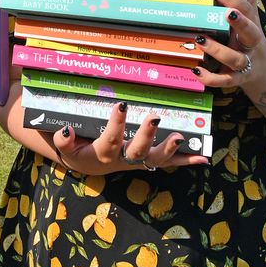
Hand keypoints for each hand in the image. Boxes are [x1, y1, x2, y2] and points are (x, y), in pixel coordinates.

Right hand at [48, 101, 208, 174]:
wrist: (83, 161)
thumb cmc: (74, 148)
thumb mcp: (63, 147)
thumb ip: (62, 141)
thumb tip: (66, 130)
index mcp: (101, 155)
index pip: (110, 140)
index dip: (116, 125)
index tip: (121, 104)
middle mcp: (121, 161)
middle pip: (136, 152)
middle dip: (146, 136)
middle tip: (154, 117)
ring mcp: (136, 161)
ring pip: (155, 159)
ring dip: (170, 150)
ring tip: (180, 137)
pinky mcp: (146, 160)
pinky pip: (167, 162)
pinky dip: (185, 160)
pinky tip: (203, 158)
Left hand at [193, 0, 265, 88]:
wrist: (265, 70)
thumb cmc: (249, 34)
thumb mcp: (249, 12)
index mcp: (251, 22)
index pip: (245, 7)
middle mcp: (250, 42)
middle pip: (250, 32)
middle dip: (240, 23)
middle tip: (226, 12)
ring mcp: (245, 62)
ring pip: (235, 58)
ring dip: (218, 50)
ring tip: (200, 39)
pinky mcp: (236, 78)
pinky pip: (225, 80)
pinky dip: (211, 77)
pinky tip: (196, 70)